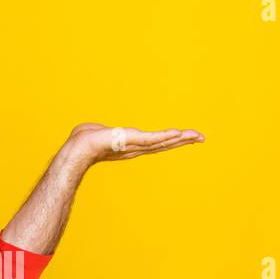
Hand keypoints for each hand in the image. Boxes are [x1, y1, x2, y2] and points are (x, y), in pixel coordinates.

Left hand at [60, 122, 204, 169]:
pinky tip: (178, 134)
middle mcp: (136, 148)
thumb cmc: (83, 141)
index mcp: (132, 146)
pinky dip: (165, 137)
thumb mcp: (98, 134)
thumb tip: (93, 131)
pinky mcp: (132, 141)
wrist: (78, 148)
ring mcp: (135, 145)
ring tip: (196, 136)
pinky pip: (152, 139)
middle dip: (183, 141)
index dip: (171, 140)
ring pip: (162, 142)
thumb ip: (102, 133)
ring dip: (180, 138)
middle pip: (164, 143)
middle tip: (201, 137)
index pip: (156, 143)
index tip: (186, 137)